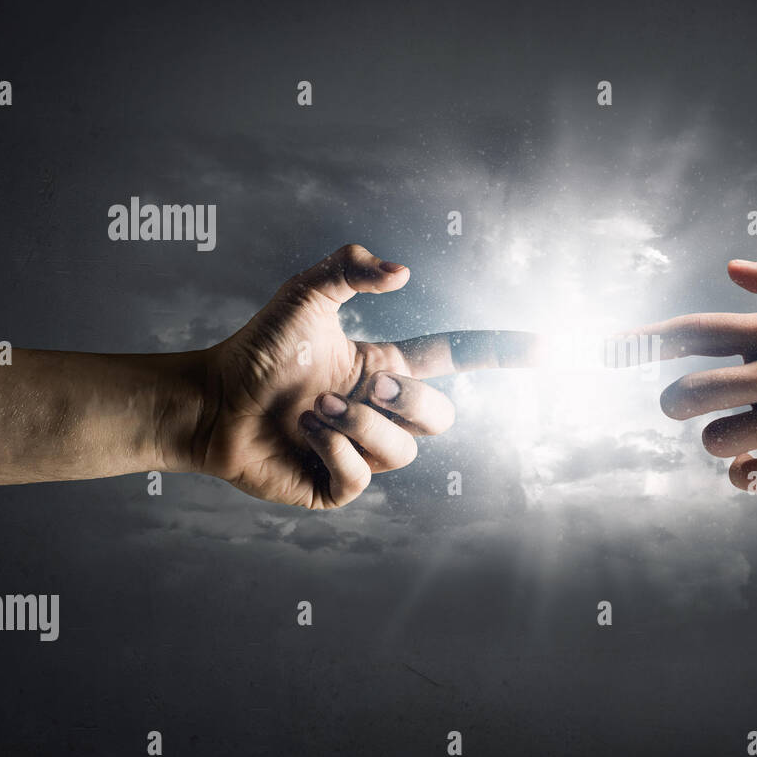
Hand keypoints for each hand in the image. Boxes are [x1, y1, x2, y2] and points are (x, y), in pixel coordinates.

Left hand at [196, 243, 535, 508]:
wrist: (207, 401)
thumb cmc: (255, 349)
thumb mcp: (303, 295)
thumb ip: (348, 269)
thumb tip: (404, 272)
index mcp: (384, 369)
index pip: (455, 361)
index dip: (501, 354)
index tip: (548, 348)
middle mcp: (380, 412)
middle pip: (442, 419)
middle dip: (410, 399)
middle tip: (366, 383)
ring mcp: (361, 453)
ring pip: (403, 452)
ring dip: (358, 424)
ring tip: (314, 409)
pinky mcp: (335, 487)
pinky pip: (362, 478)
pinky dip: (334, 451)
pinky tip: (304, 436)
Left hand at [649, 256, 756, 492]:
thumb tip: (732, 266)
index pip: (699, 332)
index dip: (648, 341)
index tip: (612, 349)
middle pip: (693, 393)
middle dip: (675, 405)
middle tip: (681, 408)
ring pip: (717, 439)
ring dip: (717, 442)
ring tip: (738, 438)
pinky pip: (751, 477)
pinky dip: (745, 475)